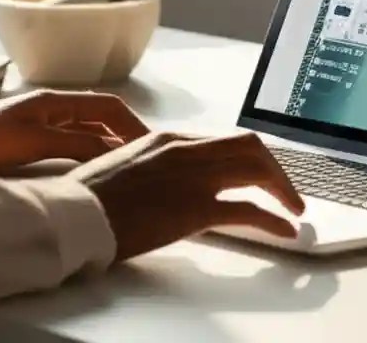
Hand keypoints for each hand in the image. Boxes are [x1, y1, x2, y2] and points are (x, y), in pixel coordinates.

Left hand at [0, 89, 148, 172]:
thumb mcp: (33, 142)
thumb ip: (76, 144)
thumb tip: (117, 150)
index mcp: (56, 101)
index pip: (109, 107)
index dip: (133, 125)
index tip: (153, 147)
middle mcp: (52, 109)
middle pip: (101, 120)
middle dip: (125, 136)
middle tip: (147, 162)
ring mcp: (41, 126)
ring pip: (87, 134)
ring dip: (108, 147)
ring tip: (127, 170)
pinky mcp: (30, 143)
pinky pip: (71, 146)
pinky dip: (88, 156)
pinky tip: (93, 173)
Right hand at [66, 131, 305, 260]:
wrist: (72, 214)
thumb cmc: (86, 197)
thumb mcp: (124, 167)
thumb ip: (153, 167)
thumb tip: (168, 183)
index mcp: (167, 137)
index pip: (222, 139)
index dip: (248, 157)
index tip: (258, 173)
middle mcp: (186, 149)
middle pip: (249, 146)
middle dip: (274, 168)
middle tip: (285, 190)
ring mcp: (193, 176)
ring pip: (257, 169)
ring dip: (282, 189)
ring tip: (294, 209)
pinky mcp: (195, 208)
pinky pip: (248, 210)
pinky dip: (273, 219)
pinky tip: (283, 230)